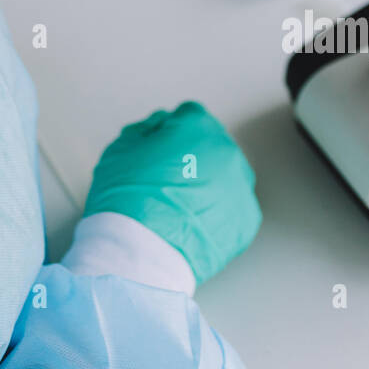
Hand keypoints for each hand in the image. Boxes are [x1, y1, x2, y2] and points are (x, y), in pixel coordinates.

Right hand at [84, 101, 260, 284]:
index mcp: (197, 126)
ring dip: (209, 185)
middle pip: (211, 146)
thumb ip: (147, 129)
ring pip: (226, 177)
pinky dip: (218, 214)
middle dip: (193, 158)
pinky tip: (193, 223)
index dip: (170, 133)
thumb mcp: (121, 148)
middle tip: (167, 182)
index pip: (188, 117)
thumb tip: (161, 129)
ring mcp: (240, 187)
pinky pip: (233, 209)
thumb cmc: (127, 199)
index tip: (160, 151)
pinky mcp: (247, 221)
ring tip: (180, 206)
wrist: (141, 251)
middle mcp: (226, 151)